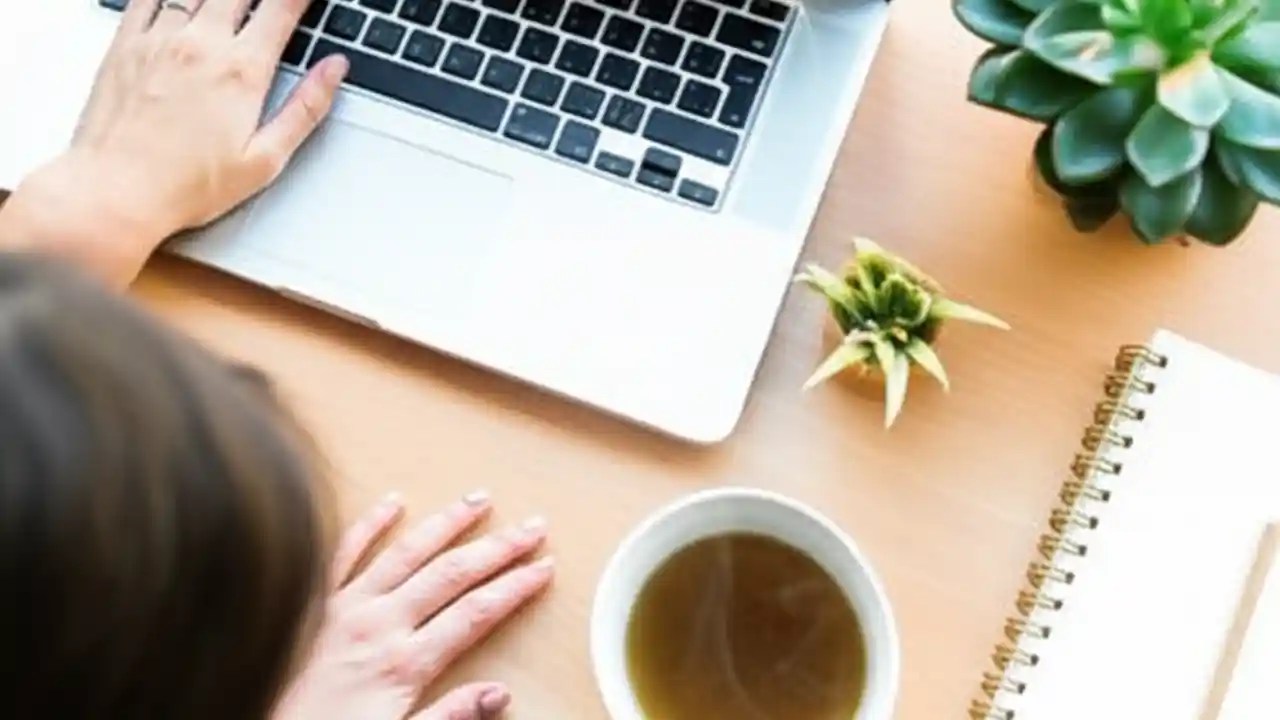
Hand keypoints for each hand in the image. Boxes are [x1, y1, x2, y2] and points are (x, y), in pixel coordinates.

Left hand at [0, 0, 347, 285]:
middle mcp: (201, 45)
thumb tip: (334, 70)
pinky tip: (180, 3)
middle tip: (269, 4)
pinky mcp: (125, 45)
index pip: (281, 9)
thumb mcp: (265, 159)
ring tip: (230, 7)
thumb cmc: (187, 186)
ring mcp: (159, 40)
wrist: (115, 191)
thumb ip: (305, 108)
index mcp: (242, 72)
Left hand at [275, 492, 553, 719]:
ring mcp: (343, 608)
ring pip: (407, 553)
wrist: (245, 719)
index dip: (516, 588)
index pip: (476, 614)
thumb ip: (448, 718)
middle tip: (533, 526)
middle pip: (453, 575)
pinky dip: (370, 525)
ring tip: (479, 500)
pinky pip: (343, 553)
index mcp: (403, 663)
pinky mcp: (311, 603)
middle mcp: (379, 625)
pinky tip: (393, 503)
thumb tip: (498, 695)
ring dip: (447, 524)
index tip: (545, 567)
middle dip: (498, 548)